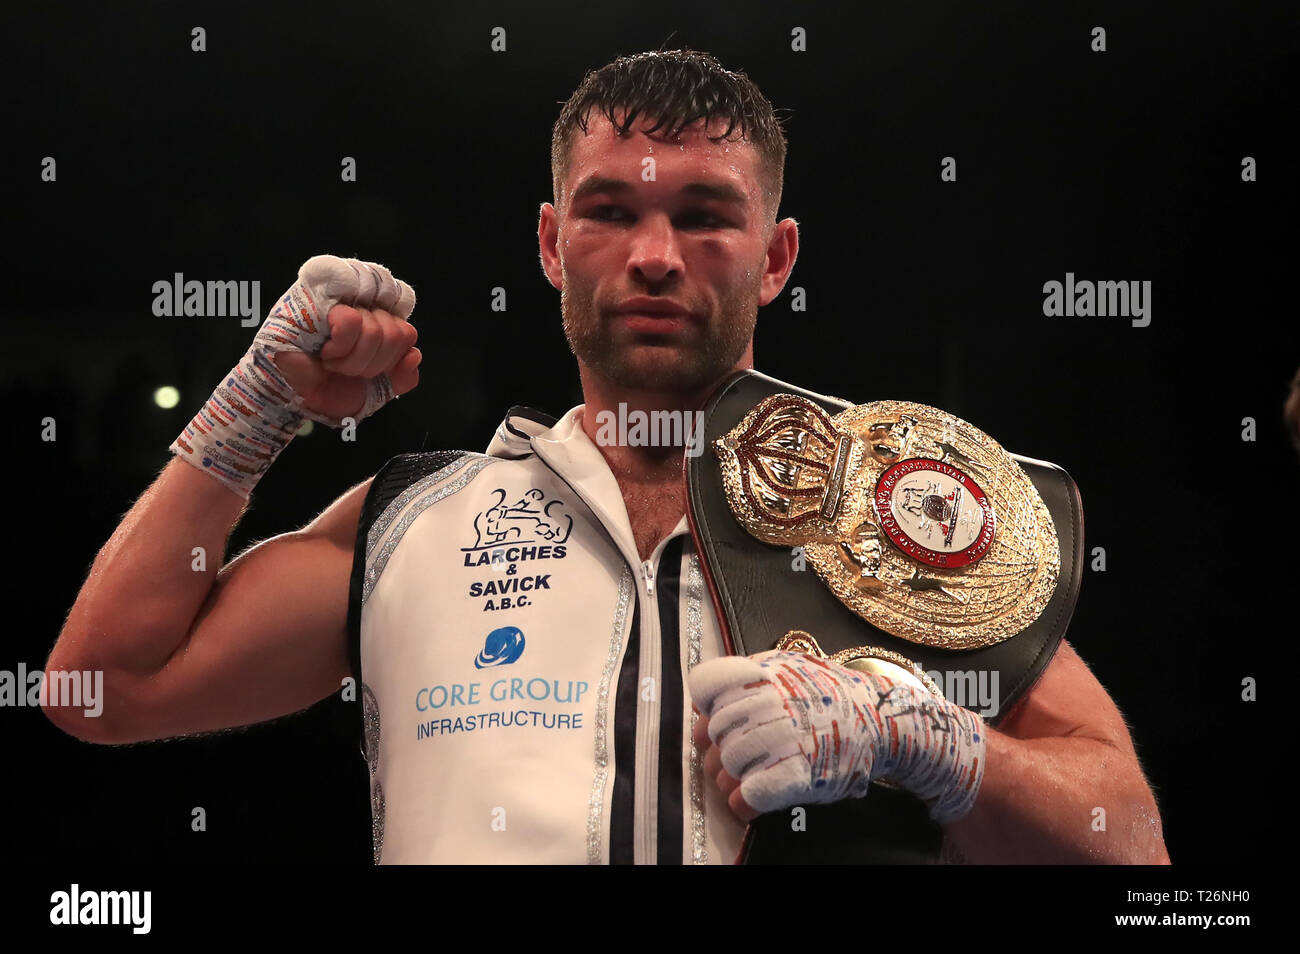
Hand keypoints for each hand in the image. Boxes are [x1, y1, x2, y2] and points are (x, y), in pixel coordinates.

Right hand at [273, 304, 419, 421]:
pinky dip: (341, 346)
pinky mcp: (320, 300)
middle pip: (396, 332)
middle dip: (371, 363)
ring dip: (353, 358)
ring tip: (332, 361)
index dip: (391, 358)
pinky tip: (325, 351)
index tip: (368, 370)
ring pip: (377, 328)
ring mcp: (342, 301)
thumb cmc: (328, 389)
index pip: (407, 332)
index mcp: (378, 324)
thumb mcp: (377, 391)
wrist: (294, 398)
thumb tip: (414, 355)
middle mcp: (363, 307)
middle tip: (345, 368)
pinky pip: (353, 321)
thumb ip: (403, 378)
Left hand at [687, 650, 985, 823]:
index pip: (705, 687)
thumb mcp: (787, 668)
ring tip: (751, 777)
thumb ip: (746, 680)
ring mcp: (780, 739)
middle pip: (714, 733)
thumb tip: (701, 708)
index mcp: (762, 673)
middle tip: (742, 756)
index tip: (716, 723)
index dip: (706, 709)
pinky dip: (743, 804)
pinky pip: (745, 797)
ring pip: (725, 766)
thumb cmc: (830, 697)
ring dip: (731, 778)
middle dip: (721, 749)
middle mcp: (767, 702)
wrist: (881, 720)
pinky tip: (753, 801)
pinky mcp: (792, 776)